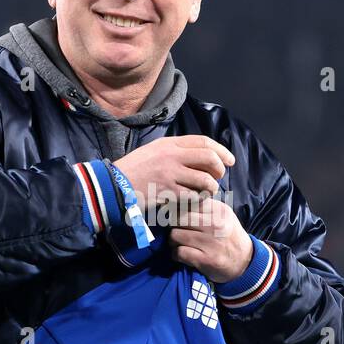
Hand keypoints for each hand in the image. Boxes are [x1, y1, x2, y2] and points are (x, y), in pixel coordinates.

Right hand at [112, 135, 234, 215]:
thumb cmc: (133, 171)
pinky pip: (194, 196)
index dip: (221, 150)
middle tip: (219, 178)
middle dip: (220, 169)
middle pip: (209, 157)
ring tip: (206, 192)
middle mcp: (171, 155)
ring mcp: (170, 174)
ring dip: (211, 188)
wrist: (113, 185)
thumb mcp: (152, 152)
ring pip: (205, 180)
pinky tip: (194, 201)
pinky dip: (198, 200)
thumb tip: (198, 155)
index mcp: (168, 143)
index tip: (229, 160)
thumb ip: (173, 151)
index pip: (203, 141)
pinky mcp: (168, 192)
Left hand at [168, 196, 253, 283]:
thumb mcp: (223, 215)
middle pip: (177, 217)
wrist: (245, 261)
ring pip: (175, 235)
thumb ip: (204, 206)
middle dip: (172, 224)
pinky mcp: (206, 259)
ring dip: (173, 241)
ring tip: (179, 243)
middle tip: (175, 229)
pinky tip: (182, 254)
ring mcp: (210, 242)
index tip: (175, 214)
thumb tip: (177, 199)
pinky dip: (176, 254)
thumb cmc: (228, 235)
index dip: (177, 208)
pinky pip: (179, 252)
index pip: (188, 201)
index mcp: (218, 210)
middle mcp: (215, 224)